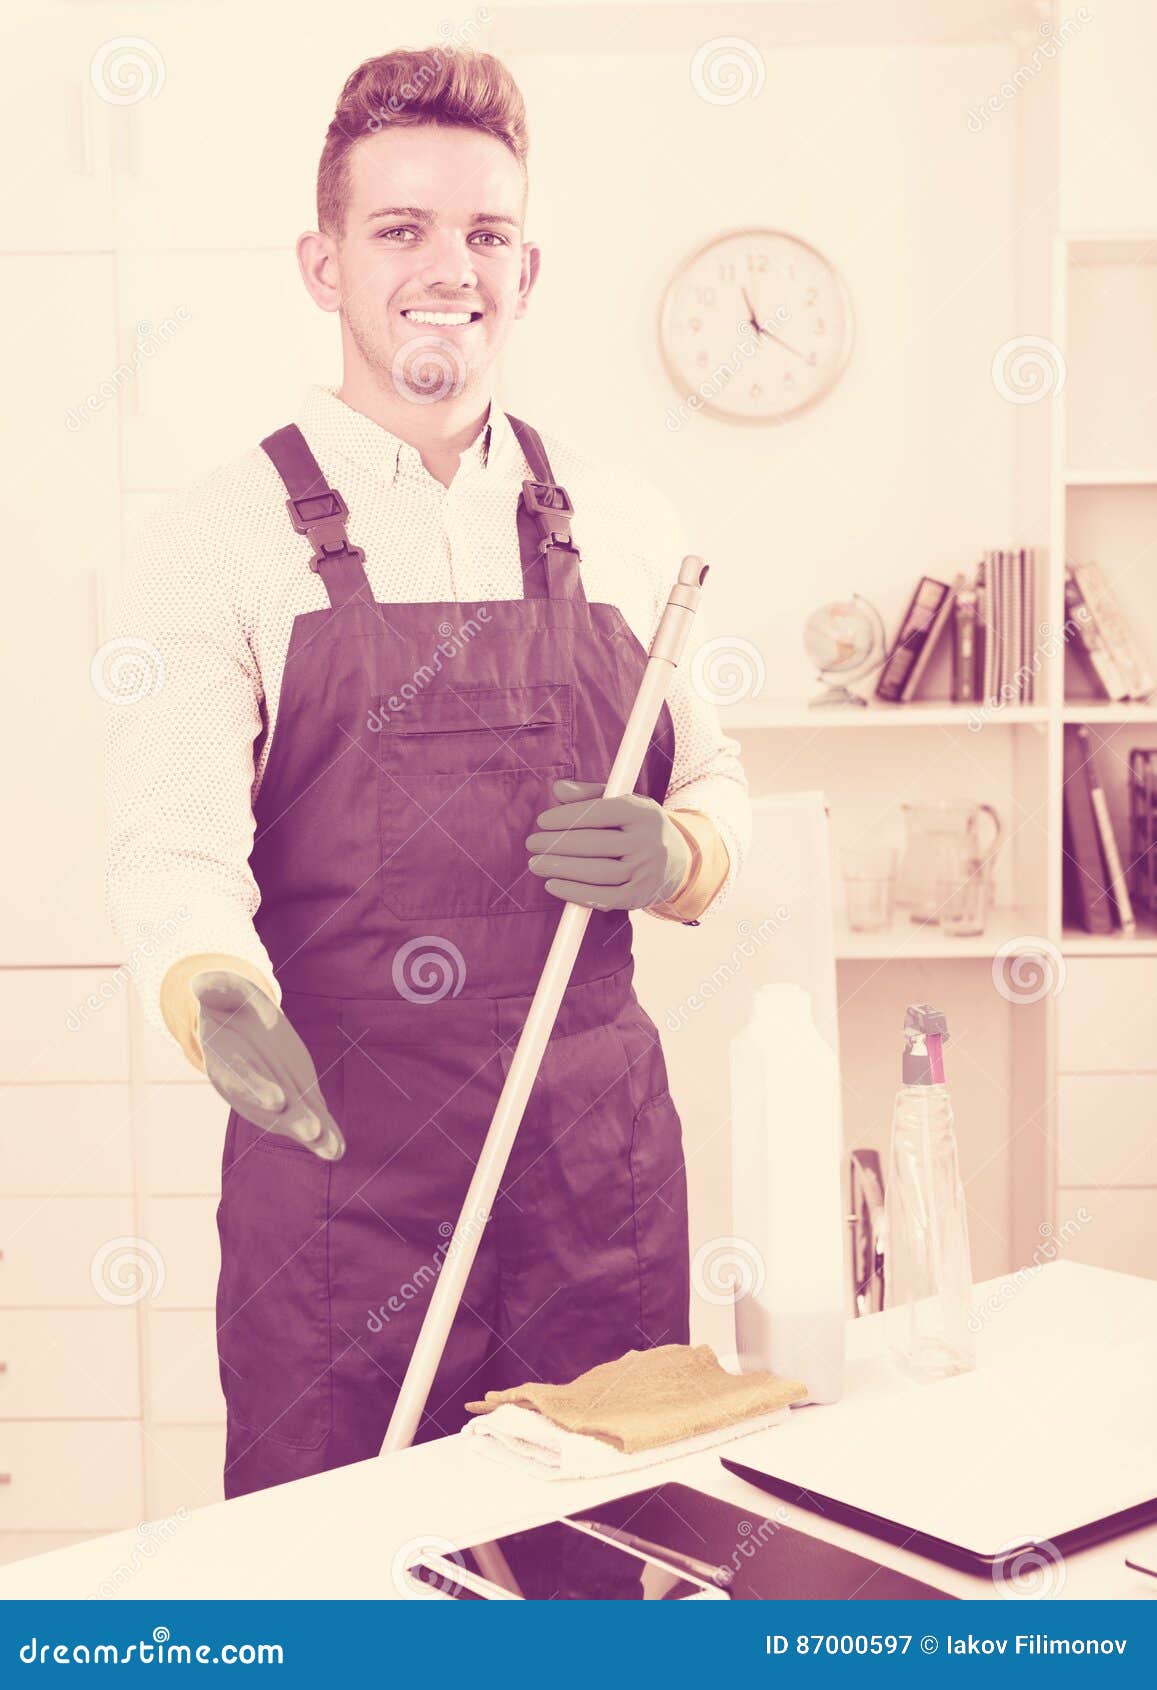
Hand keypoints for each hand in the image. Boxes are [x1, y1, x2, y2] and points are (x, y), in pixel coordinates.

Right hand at [192, 970, 344, 1159]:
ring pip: (290, 1117)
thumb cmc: (230, 1006)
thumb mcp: (222, 991)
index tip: (277, 1100)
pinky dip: (323, 1133)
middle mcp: (246, 1086)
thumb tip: (201, 983)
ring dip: (311, 1132)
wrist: (237, 1023)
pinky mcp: (293, 1096)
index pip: (240, 1077)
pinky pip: (308, 1115)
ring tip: (333, 1149)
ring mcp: (271, 1094)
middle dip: (290, 1119)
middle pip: (268, 1107)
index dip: (256, 1088)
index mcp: (225, 1060)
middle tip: (313, 1131)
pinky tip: (338, 1149)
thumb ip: (215, 987)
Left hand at [525, 780, 692, 911]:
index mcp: (644, 813)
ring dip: (561, 868)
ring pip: (597, 872)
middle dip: (557, 844)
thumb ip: (590, 795)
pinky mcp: (640, 897)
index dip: (567, 817)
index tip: (543, 822)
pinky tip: (553, 885)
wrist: (678, 862)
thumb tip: (558, 788)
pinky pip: (604, 898)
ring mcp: (646, 872)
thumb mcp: (623, 805)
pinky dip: (575, 893)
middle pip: (595, 844)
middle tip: (532, 844)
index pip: (600, 812)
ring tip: (536, 863)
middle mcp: (649, 842)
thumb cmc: (637, 828)